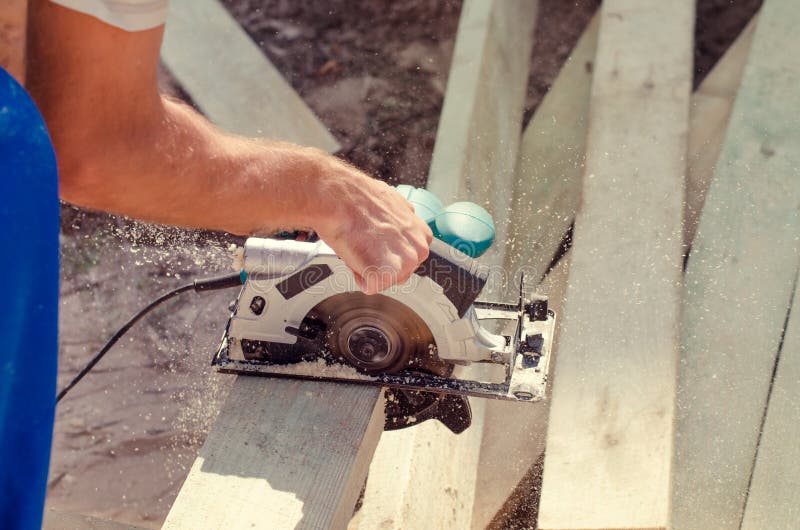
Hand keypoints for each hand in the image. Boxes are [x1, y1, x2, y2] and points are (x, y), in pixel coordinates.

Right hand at [310, 159, 432, 293]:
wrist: (338, 197)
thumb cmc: (357, 200)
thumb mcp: (392, 206)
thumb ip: (401, 225)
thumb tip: (396, 227)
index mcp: (422, 235)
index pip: (406, 259)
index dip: (385, 252)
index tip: (375, 239)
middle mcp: (419, 250)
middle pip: (398, 274)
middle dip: (380, 264)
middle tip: (365, 242)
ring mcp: (405, 263)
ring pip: (385, 281)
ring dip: (369, 268)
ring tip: (360, 245)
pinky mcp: (387, 274)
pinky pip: (370, 286)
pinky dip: (358, 274)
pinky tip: (355, 253)